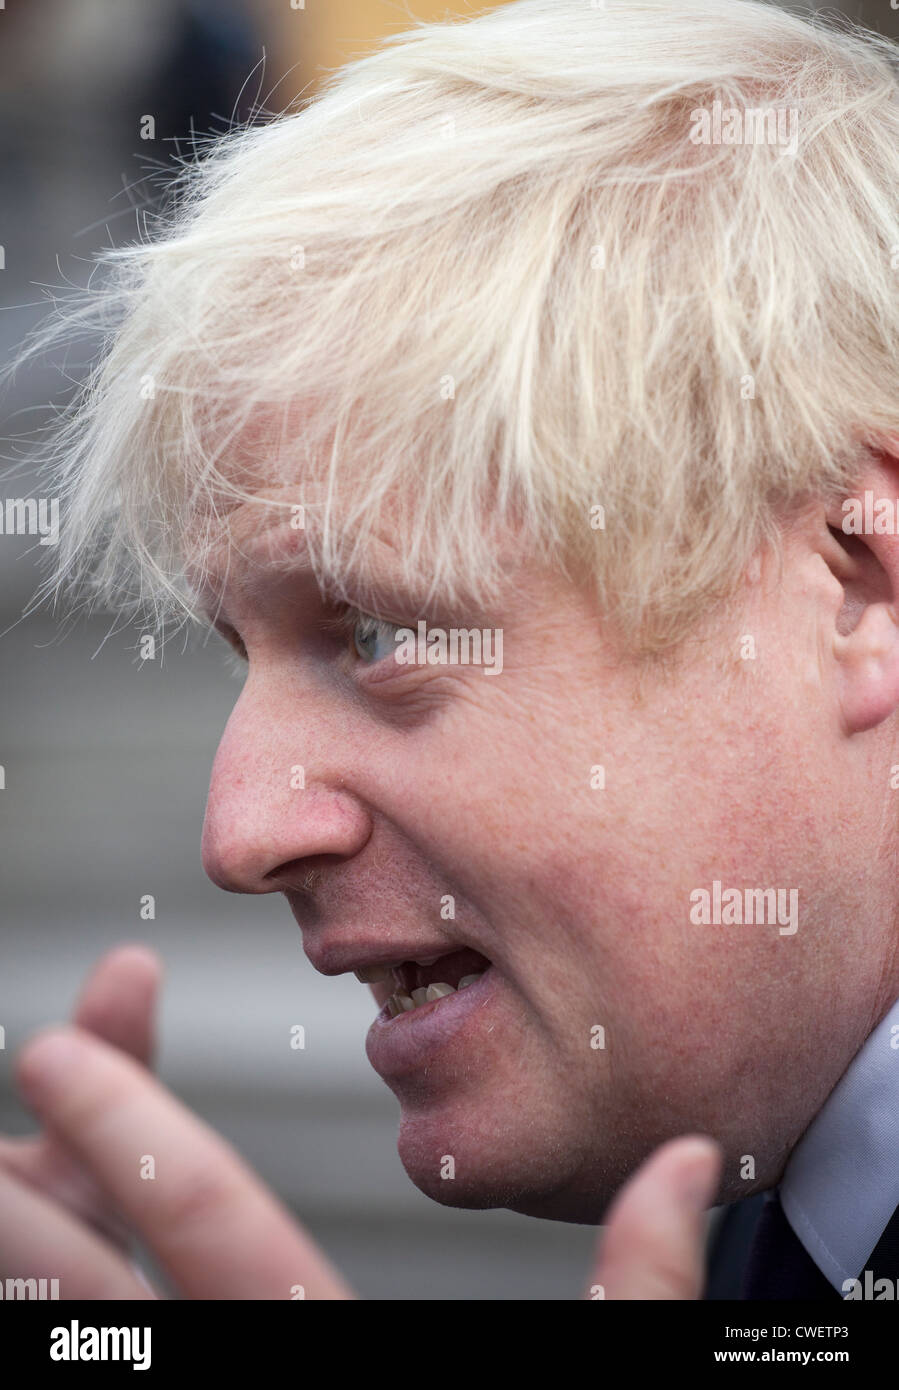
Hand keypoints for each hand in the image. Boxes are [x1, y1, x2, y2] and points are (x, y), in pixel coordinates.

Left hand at [3, 946, 719, 1298]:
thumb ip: (639, 1283)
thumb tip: (684, 1164)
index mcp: (330, 1364)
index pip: (214, 1224)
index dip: (131, 1129)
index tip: (58, 1053)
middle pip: (103, 1298)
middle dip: (30, 1203)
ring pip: (86, 1356)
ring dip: (30, 1278)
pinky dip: (63, 1343)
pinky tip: (43, 1310)